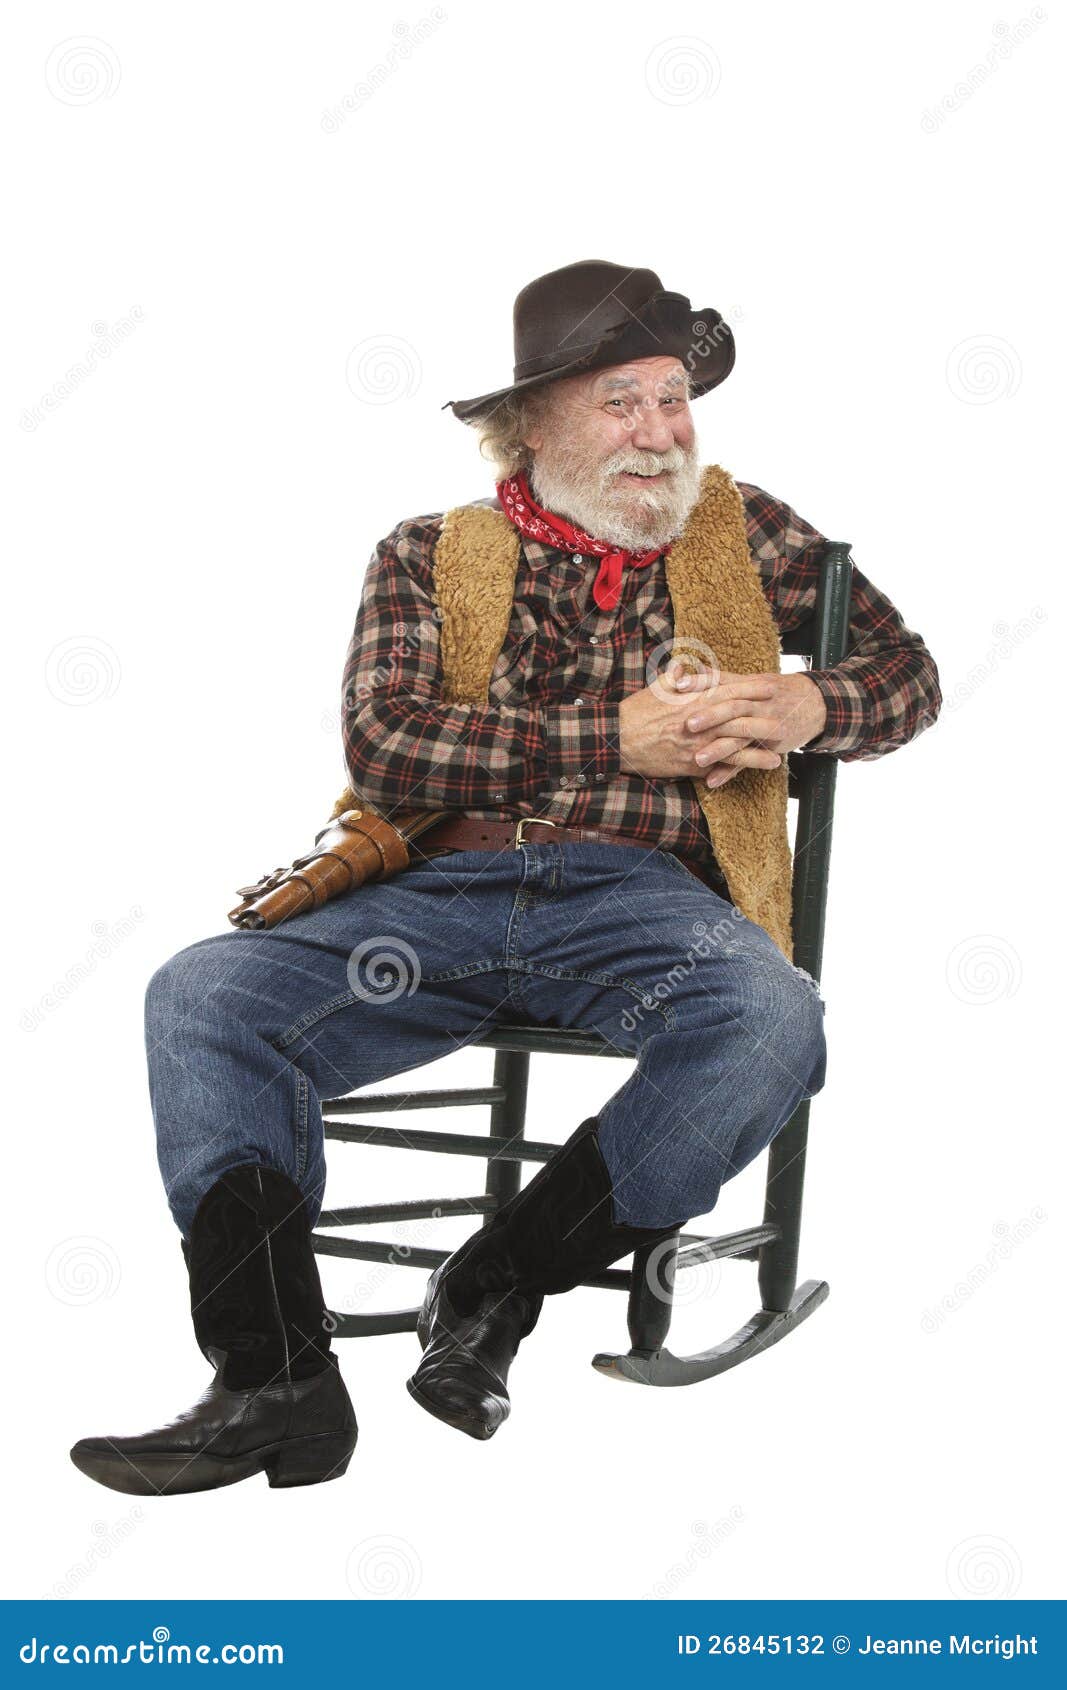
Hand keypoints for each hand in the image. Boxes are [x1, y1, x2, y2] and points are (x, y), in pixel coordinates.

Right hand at [619, 661, 787, 780]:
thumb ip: (674, 675)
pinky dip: (744, 766)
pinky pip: (723, 765)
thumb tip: (684, 663)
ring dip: (760, 746)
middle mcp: (700, 720)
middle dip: (764, 716)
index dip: (752, 688)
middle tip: (787, 716)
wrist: (619, 740)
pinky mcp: (693, 764)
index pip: (729, 690)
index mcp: (692, 698)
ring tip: (782, 747)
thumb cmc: (636, 713)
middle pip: (739, 716)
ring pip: (736, 743)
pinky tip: (762, 767)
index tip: (770, 685)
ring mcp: (698, 743)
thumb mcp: (656, 688)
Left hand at [677, 669, 826, 788]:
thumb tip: (696, 670)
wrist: (817, 703)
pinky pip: (747, 761)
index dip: (702, 683)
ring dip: (719, 749)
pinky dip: (730, 771)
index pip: (724, 682)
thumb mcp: (755, 681)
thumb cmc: (778, 691)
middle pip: (734, 708)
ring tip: (696, 760)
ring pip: (741, 737)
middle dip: (711, 716)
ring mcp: (767, 725)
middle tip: (687, 724)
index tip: (679, 686)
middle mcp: (760, 704)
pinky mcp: (770, 746)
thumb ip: (725, 679)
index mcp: (752, 685)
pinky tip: (712, 781)